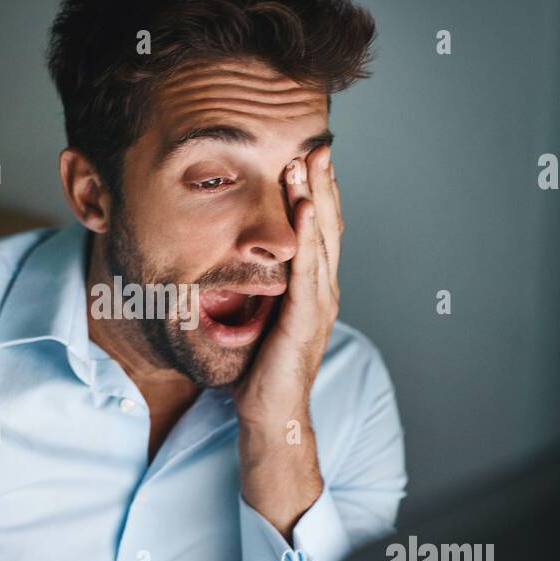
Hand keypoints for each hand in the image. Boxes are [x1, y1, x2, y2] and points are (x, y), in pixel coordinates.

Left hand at [231, 143, 341, 532]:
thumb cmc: (259, 373)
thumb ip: (254, 288)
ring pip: (322, 240)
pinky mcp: (306, 319)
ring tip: (309, 161)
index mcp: (313, 290)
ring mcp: (319, 305)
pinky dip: (309, 235)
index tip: (308, 156)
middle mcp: (323, 292)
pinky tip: (305, 207)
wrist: (268, 417)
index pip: (319, 232)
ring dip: (316, 198)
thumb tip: (231, 261)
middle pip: (328, 227)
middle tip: (317, 143)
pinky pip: (308, 268)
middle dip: (322, 184)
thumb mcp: (256, 318)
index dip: (316, 193)